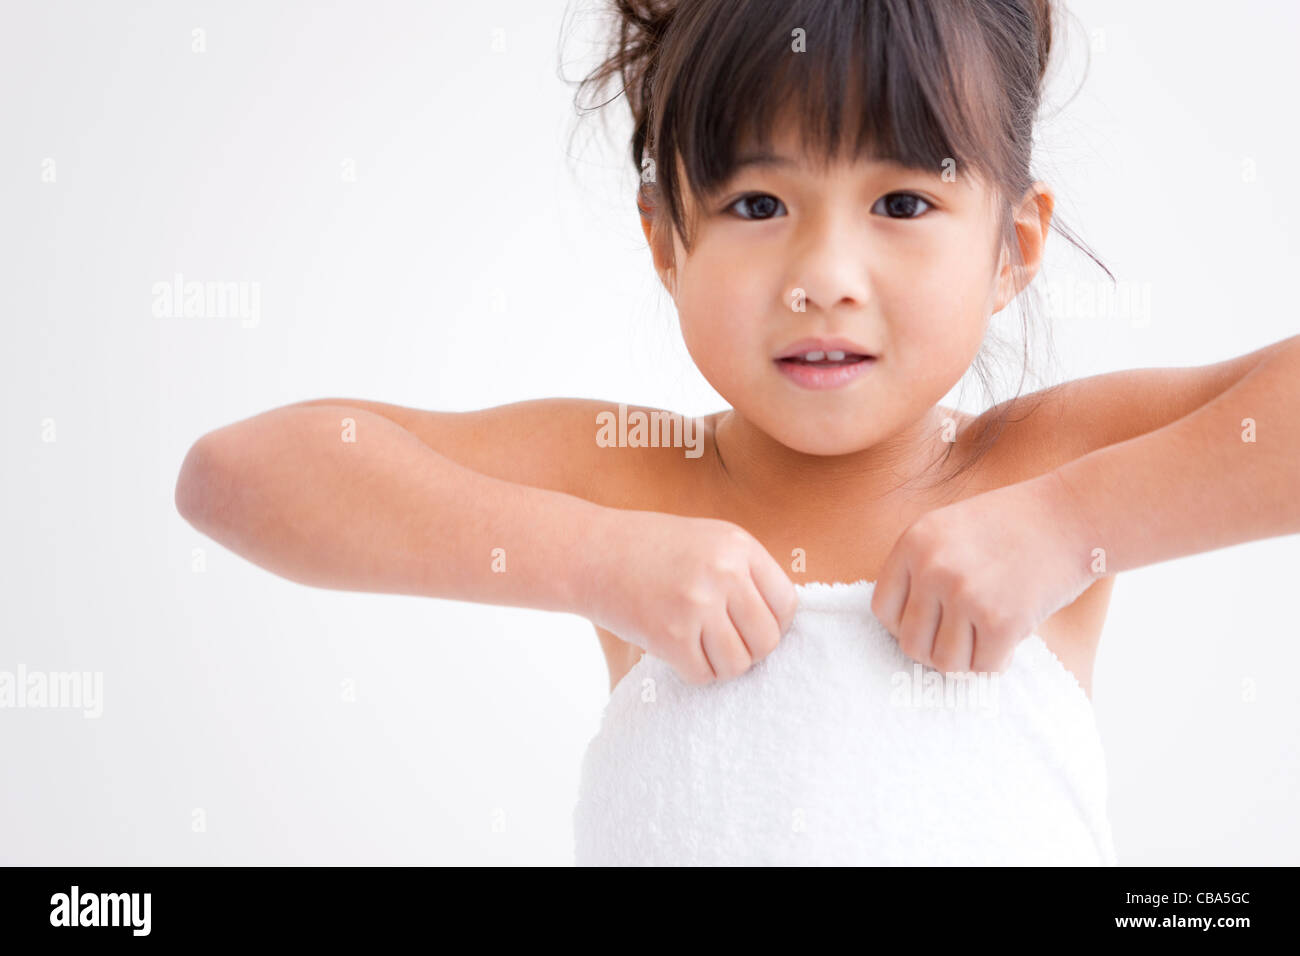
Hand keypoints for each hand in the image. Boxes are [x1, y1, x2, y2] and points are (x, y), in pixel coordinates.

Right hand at [578, 508, 798, 685]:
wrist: (591, 552)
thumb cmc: (651, 548)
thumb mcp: (708, 540)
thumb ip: (745, 572)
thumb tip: (780, 622)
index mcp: (738, 546)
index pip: (787, 604)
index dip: (774, 623)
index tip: (752, 625)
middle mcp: (723, 574)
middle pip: (767, 640)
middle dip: (750, 649)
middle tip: (725, 641)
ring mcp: (696, 606)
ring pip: (738, 664)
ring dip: (722, 664)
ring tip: (701, 646)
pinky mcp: (669, 636)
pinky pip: (703, 675)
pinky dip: (694, 671)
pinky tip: (678, 650)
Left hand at [870, 471, 1097, 674]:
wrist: (1074, 515)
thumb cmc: (1013, 525)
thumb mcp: (949, 529)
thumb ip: (921, 570)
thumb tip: (904, 631)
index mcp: (913, 542)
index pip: (882, 609)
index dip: (904, 625)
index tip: (929, 624)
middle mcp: (932, 568)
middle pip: (911, 643)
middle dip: (935, 649)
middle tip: (962, 638)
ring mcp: (965, 595)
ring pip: (945, 663)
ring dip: (967, 660)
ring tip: (985, 637)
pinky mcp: (1001, 621)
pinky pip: (984, 667)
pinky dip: (998, 661)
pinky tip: (1010, 638)